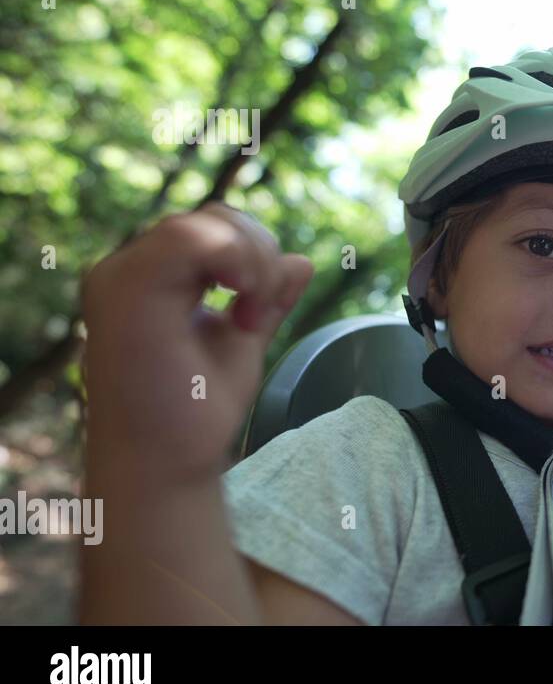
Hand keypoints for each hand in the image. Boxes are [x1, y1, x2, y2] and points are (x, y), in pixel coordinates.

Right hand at [81, 201, 313, 480]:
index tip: (257, 314)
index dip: (254, 256)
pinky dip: (231, 257)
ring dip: (249, 261)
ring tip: (246, 316)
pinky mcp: (123, 291)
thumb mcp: (240, 343)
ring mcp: (120, 278)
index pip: (214, 230)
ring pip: (202, 224)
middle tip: (255, 316)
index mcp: (152, 280)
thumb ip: (266, 299)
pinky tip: (240, 295)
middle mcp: (127, 271)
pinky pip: (185, 237)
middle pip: (214, 219)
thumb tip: (301, 261)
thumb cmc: (193, 413)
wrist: (162, 464)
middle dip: (258, 255)